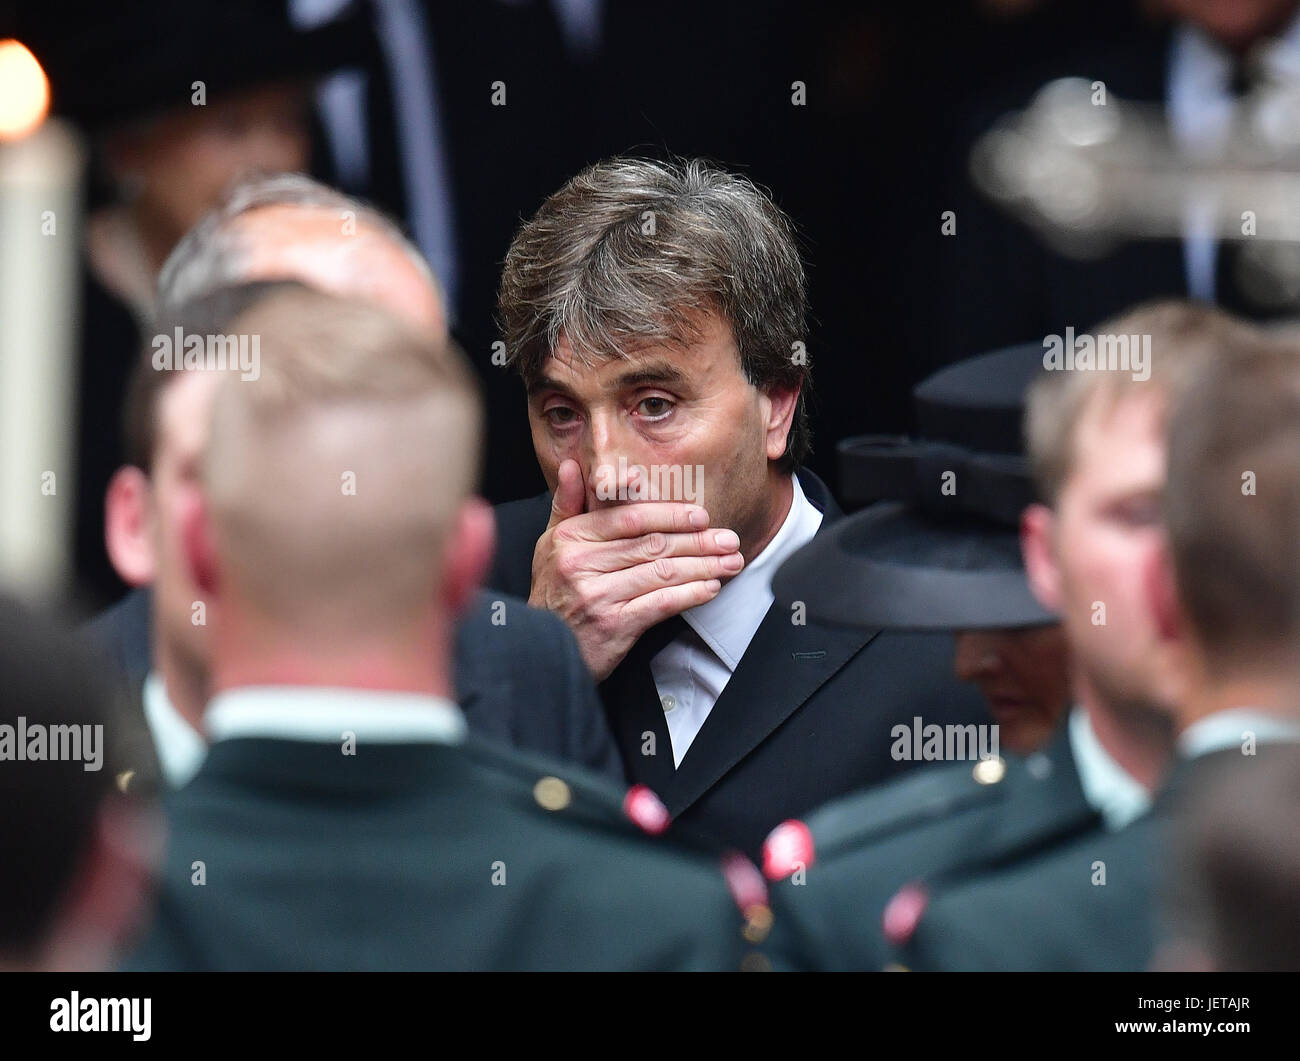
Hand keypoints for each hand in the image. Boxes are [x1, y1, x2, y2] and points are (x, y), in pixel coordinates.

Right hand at [528, 459, 743, 679]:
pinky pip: (660, 604)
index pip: (630, 518)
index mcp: (571, 538)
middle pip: (652, 545)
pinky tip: (709, 588)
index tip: (701, 516)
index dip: (670, 514)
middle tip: (729, 539)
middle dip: (698, 541)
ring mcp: (597, 595)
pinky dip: (689, 595)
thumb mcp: (550, 544)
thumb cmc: (553, 593)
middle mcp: (581, 564)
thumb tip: (573, 465)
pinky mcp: (613, 625)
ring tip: (729, 562)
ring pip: (662, 572)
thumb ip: (567, 504)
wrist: (543, 647)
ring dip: (703, 567)